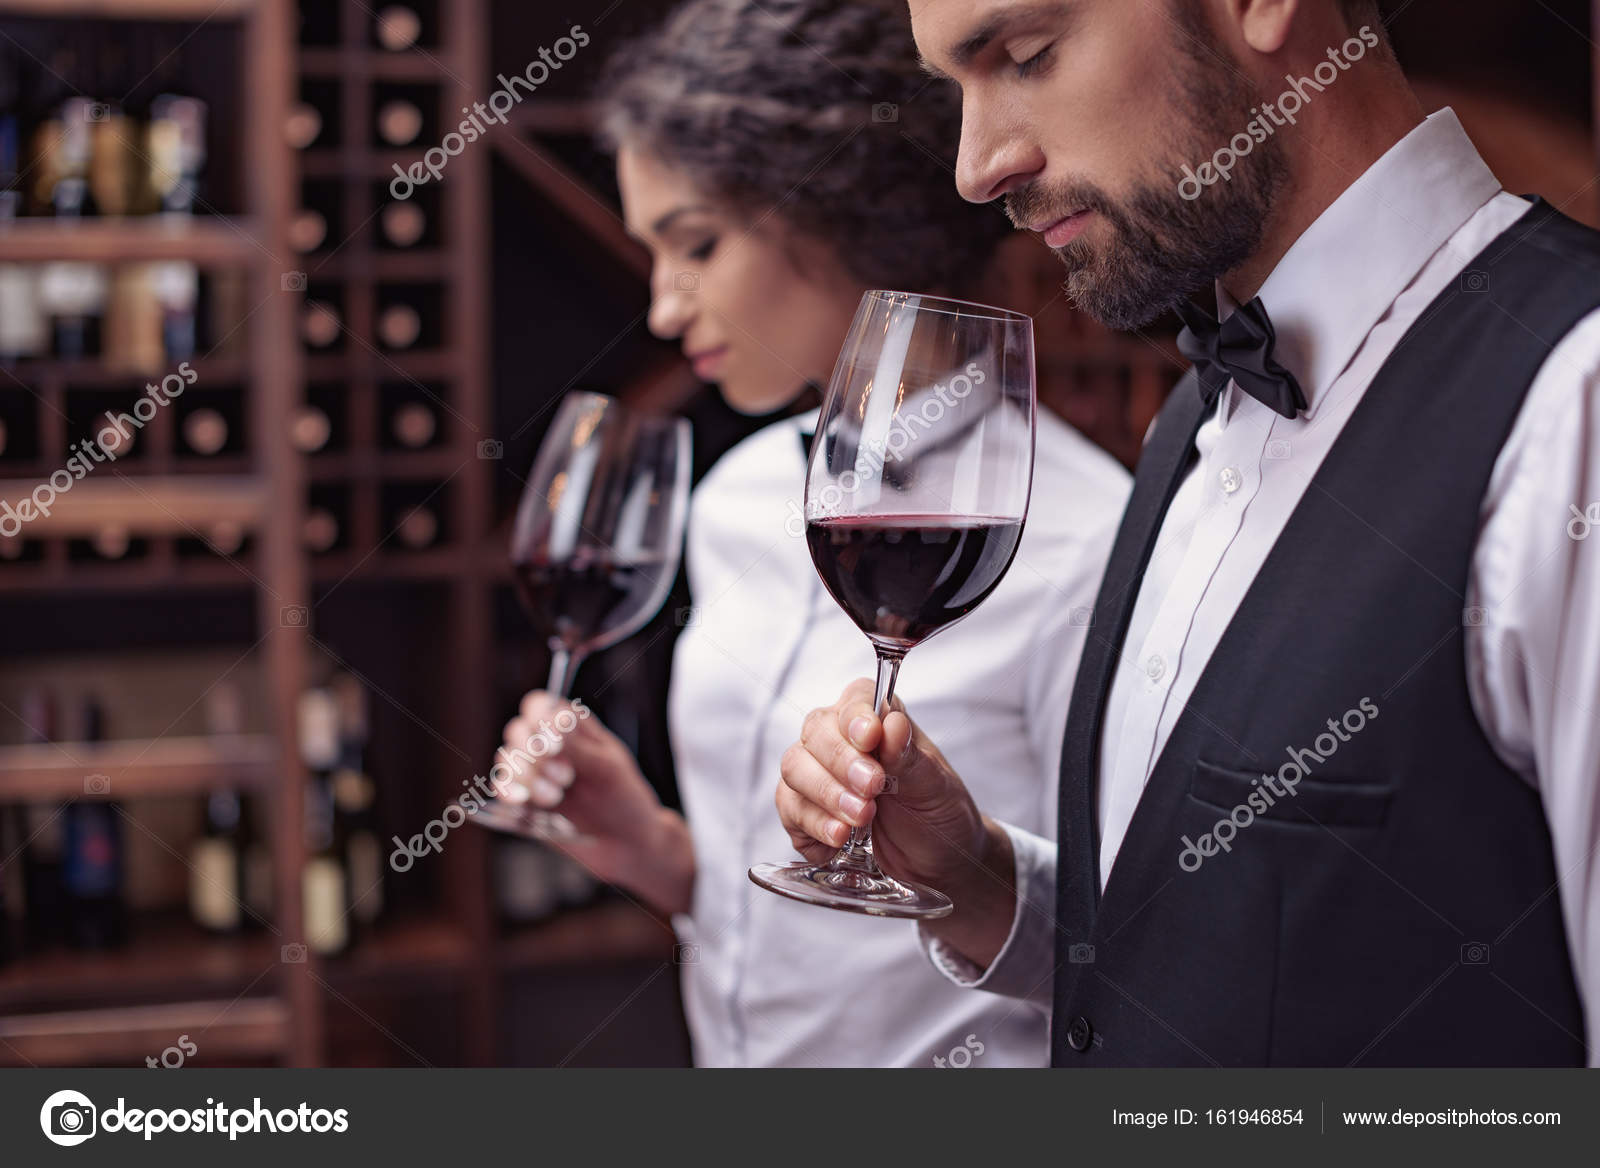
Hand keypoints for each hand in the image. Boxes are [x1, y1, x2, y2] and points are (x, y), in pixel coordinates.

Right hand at [498, 692, 692, 915]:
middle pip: (517, 731)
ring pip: (506, 759)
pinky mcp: (525, 802)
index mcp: (572, 727)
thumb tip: (548, 722)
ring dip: (526, 778)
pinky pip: (502, 789)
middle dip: (535, 756)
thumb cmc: (626, 800)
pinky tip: (523, 802)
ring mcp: (535, 774)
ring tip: (555, 799)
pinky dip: (508, 792)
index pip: (539, 705)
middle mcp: (549, 746)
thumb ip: (576, 746)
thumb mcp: (608, 769)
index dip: (538, 719)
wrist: (627, 845)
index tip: (553, 745)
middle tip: (566, 778)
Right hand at [776, 678, 1017, 967]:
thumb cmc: (938, 812)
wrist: (937, 861)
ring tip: (861, 818)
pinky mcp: (804, 815)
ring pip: (794, 770)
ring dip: (826, 795)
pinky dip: (814, 826)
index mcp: (876, 722)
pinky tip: (839, 839)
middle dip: (841, 763)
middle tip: (872, 789)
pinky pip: (790, 812)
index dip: (856, 718)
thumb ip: (910, 756)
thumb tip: (891, 724)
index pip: (853, 703)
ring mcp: (816, 777)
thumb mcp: (935, 785)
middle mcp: (840, 742)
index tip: (870, 738)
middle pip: (815, 734)